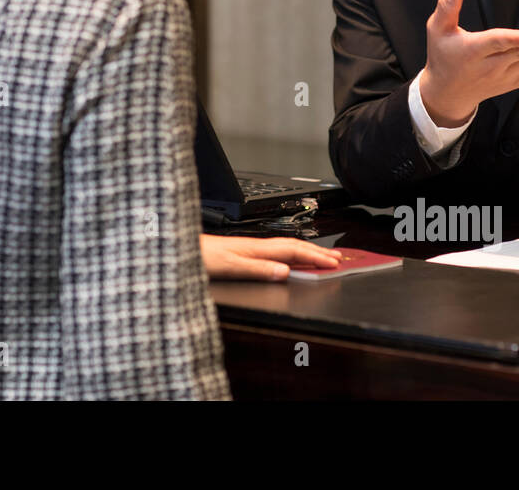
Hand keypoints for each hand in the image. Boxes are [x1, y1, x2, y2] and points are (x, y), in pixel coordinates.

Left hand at [199, 235, 341, 280]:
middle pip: (294, 247)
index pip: (294, 251)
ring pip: (285, 248)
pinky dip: (289, 256)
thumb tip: (286, 272)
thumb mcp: (231, 267)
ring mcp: (250, 248)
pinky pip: (275, 252)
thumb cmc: (202, 257)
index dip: (315, 257)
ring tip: (321, 258)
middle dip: (317, 253)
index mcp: (257, 248)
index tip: (334, 263)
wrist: (180, 247)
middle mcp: (256, 246)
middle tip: (338, 259)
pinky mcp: (242, 253)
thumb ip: (259, 269)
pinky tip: (289, 260)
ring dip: (306, 253)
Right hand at [418, 0, 518, 126]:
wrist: (447, 92)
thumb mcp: (437, 30)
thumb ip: (446, 8)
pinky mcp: (508, 82)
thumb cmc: (443, 57)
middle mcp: (487, 66)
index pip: (494, 43)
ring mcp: (500, 76)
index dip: (512, 39)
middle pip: (517, 53)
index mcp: (471, 51)